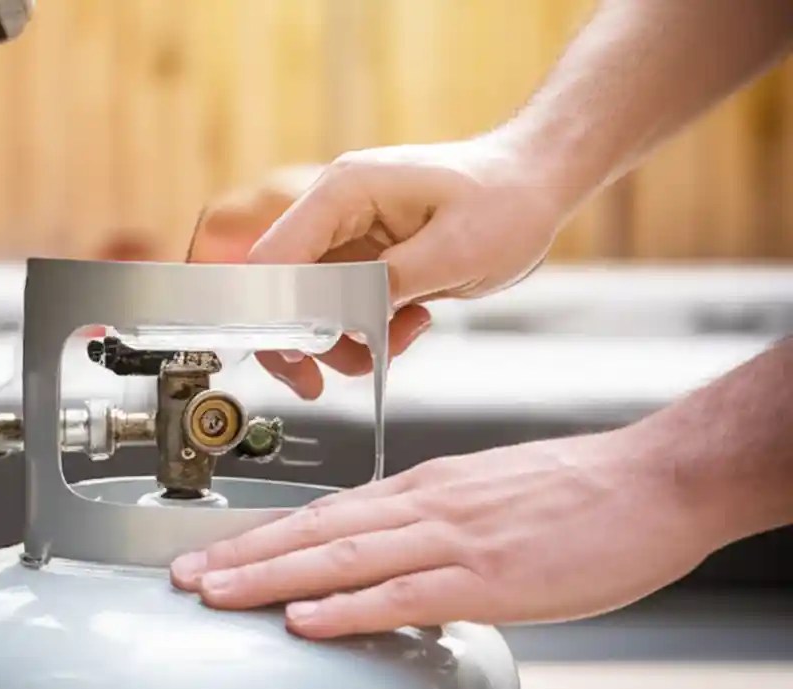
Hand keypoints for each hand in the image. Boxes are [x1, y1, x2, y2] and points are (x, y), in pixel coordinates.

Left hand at [170, 428, 714, 638]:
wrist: (653, 481)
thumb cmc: (578, 492)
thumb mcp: (486, 496)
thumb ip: (433, 524)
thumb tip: (391, 553)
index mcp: (424, 488)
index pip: (325, 513)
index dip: (263, 535)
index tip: (216, 552)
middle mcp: (425, 506)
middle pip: (315, 531)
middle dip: (243, 554)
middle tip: (183, 575)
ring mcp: (454, 540)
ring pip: (341, 557)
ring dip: (269, 576)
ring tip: (214, 592)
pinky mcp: (490, 577)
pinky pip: (404, 594)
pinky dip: (347, 607)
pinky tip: (304, 619)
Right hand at [188, 137, 570, 398]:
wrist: (535, 186)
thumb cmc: (506, 199)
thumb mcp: (456, 249)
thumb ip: (392, 282)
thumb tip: (345, 316)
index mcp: (344, 192)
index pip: (275, 256)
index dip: (273, 311)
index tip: (295, 355)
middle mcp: (335, 211)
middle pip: (280, 288)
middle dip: (298, 341)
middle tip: (316, 382)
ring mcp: (348, 235)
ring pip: (309, 306)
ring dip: (341, 342)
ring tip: (394, 344)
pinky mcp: (365, 258)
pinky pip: (342, 307)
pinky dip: (365, 332)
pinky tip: (407, 326)